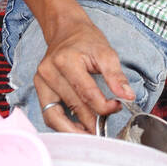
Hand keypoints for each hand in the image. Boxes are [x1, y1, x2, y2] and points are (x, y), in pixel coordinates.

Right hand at [34, 14, 135, 133]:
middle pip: (73, 106)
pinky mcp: (39, 89)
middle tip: (105, 129)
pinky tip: (78, 129)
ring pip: (55, 116)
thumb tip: (127, 96)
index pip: (86, 93)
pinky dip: (63, 125)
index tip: (117, 107)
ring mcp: (41, 81)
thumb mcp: (106, 52)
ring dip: (73, 130)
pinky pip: (49, 114)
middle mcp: (49, 71)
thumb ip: (116, 76)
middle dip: (91, 121)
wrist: (65, 30)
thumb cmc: (85, 40)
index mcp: (66, 60)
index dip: (103, 106)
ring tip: (91, 135)